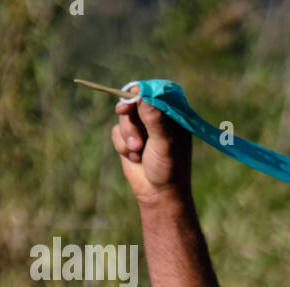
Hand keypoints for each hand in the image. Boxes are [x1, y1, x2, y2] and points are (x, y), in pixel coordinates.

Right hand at [110, 85, 191, 204]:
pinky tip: (134, 158)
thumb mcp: (164, 143)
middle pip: (135, 102)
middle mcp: (157, 119)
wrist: (158, 193)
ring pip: (124, 117)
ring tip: (137, 150)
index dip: (143, 91)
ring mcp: (142, 128)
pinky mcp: (129, 138)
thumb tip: (143, 96)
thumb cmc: (168, 168)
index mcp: (173, 117)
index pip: (157, 94)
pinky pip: (116, 131)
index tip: (133, 93)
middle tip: (123, 112)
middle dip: (130, 114)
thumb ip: (154, 120)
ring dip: (127, 133)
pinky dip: (122, 144)